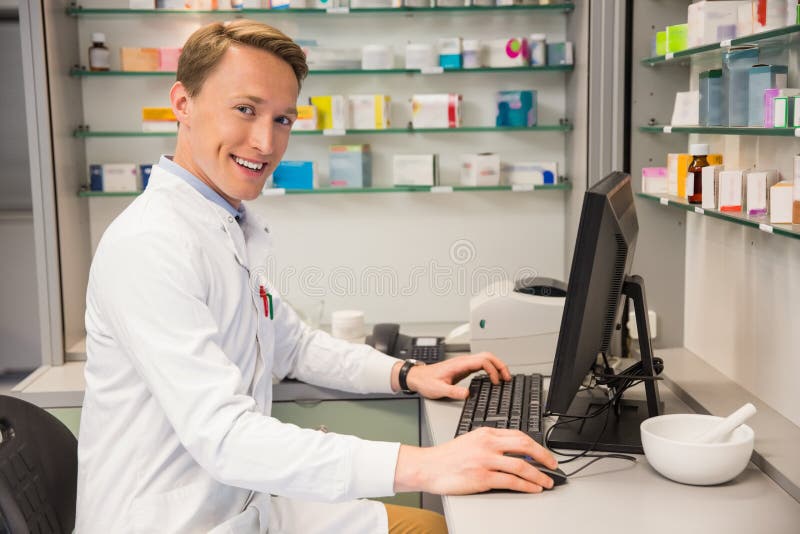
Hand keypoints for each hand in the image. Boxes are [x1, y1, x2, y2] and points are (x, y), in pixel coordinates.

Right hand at [394, 428, 557, 493]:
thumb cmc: (448, 456)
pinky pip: (511, 481)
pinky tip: (533, 489)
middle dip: (544, 456)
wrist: (429, 467)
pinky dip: (527, 486)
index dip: (536, 445)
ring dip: (539, 475)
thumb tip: (514, 451)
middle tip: (553, 465)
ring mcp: (486, 461)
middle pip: (525, 446)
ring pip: (522, 465)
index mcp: (486, 432)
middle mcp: (487, 444)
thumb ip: (491, 442)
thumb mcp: (471, 440)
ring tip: (547, 482)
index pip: (518, 435)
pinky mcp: (483, 478)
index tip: (545, 453)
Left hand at [395, 352, 510, 399]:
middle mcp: (463, 361)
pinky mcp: (464, 368)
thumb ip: (453, 392)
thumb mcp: (439, 389)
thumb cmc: (426, 381)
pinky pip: (482, 364)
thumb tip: (468, 394)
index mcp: (460, 364)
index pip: (483, 361)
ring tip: (504, 378)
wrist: (417, 377)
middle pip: (488, 356)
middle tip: (508, 378)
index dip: (493, 370)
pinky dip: (491, 369)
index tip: (496, 382)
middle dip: (500, 365)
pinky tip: (494, 378)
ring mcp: (464, 363)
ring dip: (497, 366)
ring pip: (486, 359)